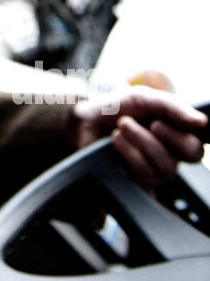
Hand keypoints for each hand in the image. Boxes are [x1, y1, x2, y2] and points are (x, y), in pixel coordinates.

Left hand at [67, 88, 206, 187]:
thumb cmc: (115, 109)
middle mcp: (172, 150)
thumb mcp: (142, 98)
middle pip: (193, 153)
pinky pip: (145, 173)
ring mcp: (157, 168)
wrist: (83, 122)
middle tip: (153, 123)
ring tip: (123, 125)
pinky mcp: (139, 181)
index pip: (201, 137)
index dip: (198, 131)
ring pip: (167, 165)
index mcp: (177, 127)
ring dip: (143, 141)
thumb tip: (202, 122)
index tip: (187, 122)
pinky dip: (130, 152)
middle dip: (172, 136)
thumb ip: (172, 107)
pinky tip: (117, 139)